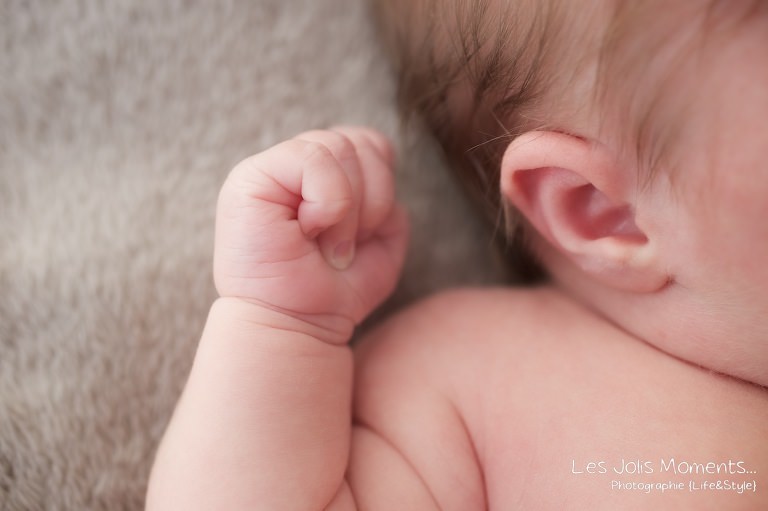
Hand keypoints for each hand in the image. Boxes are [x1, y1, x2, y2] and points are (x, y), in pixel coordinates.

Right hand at [213, 127, 408, 342]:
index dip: (382, 186)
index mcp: (325, 177)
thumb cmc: (334, 291)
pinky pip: (311, 157)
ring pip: (338, 146)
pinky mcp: (250, 178)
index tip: (363, 235)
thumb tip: (381, 160)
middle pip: (360, 142)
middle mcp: (296, 167)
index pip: (370, 144)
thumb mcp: (381, 242)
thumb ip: (389, 199)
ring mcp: (271, 169)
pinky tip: (307, 231)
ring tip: (327, 246)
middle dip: (371, 201)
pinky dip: (328, 201)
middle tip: (344, 248)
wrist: (296, 325)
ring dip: (347, 209)